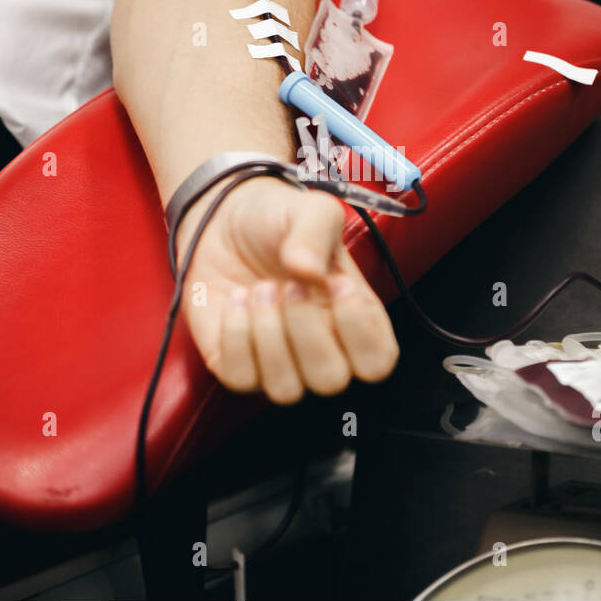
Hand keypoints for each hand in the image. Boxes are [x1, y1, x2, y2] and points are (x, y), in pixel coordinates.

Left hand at [179, 176, 398, 403]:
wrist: (222, 220)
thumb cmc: (279, 221)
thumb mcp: (311, 209)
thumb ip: (317, 231)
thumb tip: (308, 270)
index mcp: (355, 318)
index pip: (378, 361)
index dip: (359, 330)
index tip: (336, 283)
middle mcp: (323, 349)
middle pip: (331, 381)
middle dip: (306, 330)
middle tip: (288, 285)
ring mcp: (280, 363)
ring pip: (286, 390)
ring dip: (268, 334)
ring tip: (259, 289)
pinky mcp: (237, 366)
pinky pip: (240, 379)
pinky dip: (236, 337)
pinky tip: (235, 300)